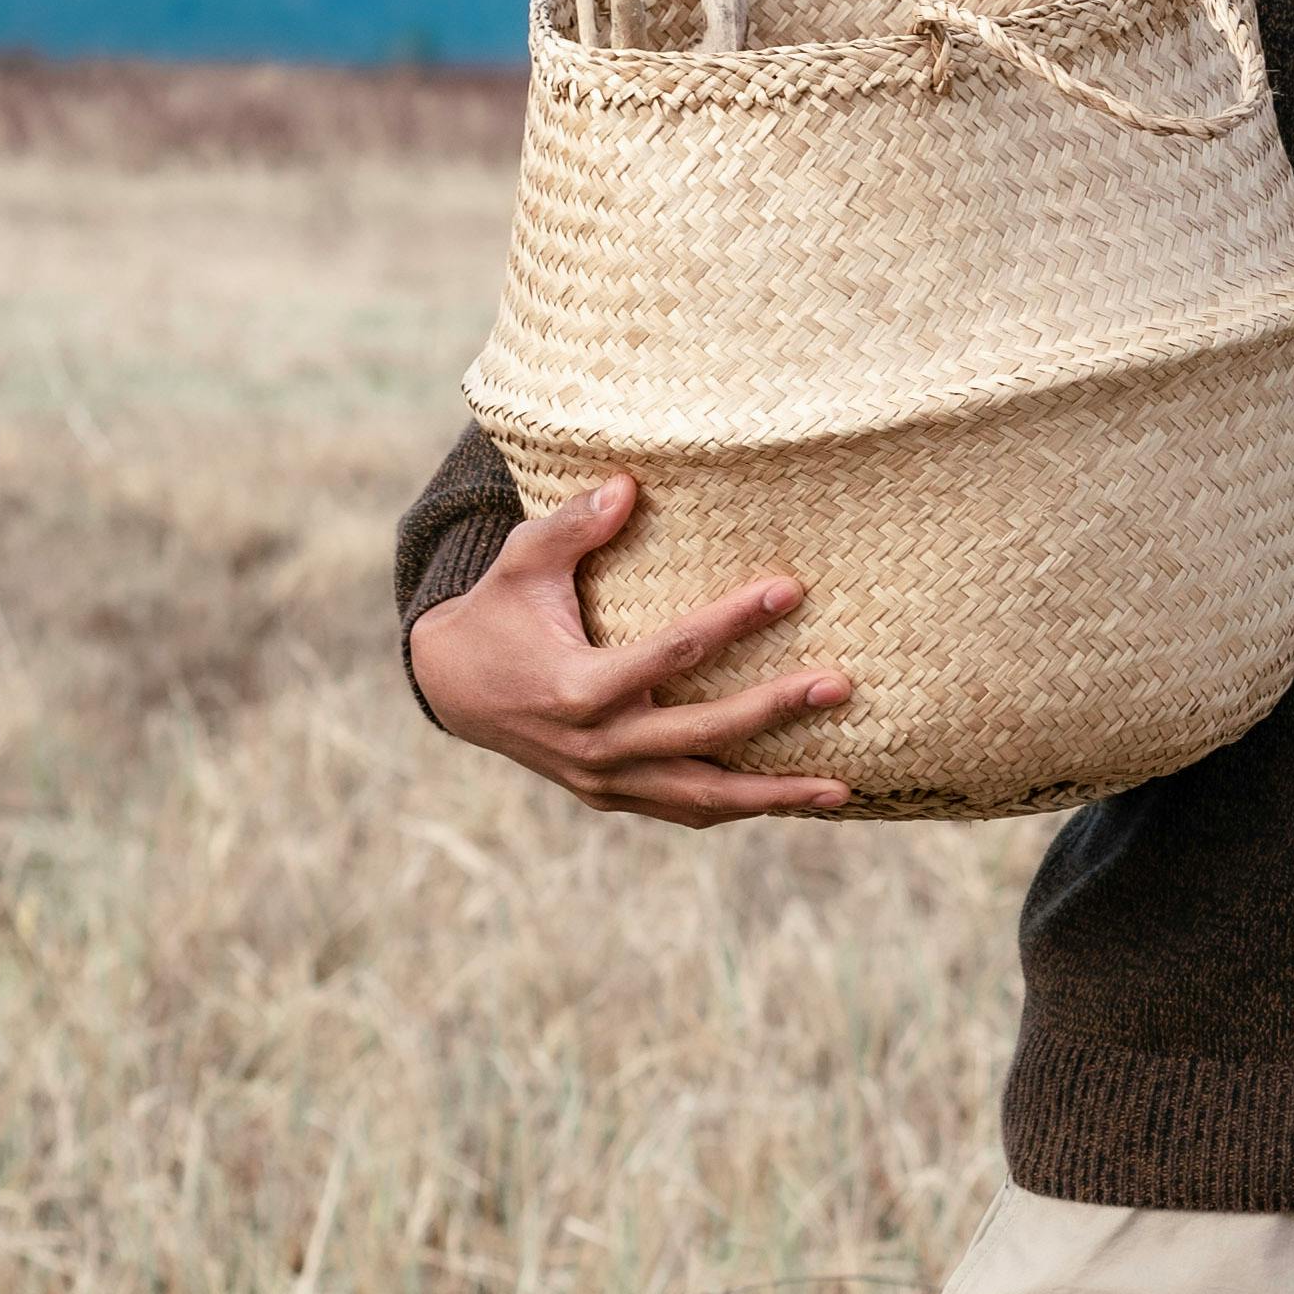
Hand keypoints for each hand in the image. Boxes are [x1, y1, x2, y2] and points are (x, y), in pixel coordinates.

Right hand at [408, 477, 853, 825]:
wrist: (452, 688)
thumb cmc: (498, 613)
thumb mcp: (524, 562)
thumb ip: (573, 526)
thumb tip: (627, 484)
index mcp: (576, 687)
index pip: (671, 654)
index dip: (733, 621)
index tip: (789, 589)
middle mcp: (595, 745)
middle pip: (701, 735)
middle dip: (774, 711)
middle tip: (839, 685)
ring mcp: (604, 780)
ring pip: (701, 797)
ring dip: (773, 796)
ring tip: (841, 789)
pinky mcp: (611, 795)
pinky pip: (683, 809)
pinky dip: (737, 808)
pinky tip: (790, 801)